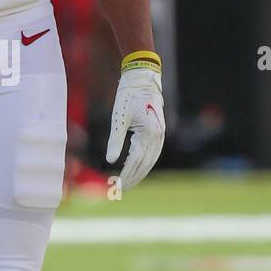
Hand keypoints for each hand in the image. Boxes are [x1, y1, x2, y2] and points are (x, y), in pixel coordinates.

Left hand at [106, 66, 164, 192]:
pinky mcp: (159, 133)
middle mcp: (158, 136)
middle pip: (145, 164)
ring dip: (139, 173)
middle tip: (120, 190)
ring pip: (150, 160)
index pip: (136, 160)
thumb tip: (110, 160)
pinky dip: (145, 164)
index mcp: (148, 133)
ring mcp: (160, 135)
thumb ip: (115, 141)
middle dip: (133, 178)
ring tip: (127, 184)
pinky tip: (136, 170)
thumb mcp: (118, 119)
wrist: (143, 80)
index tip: (117, 185)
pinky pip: (152, 154)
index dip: (127, 174)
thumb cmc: (128, 97)